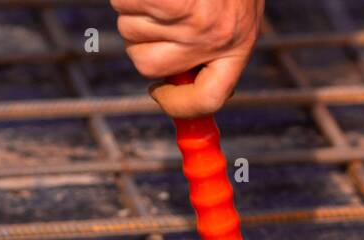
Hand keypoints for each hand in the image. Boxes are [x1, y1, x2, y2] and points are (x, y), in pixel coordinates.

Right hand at [111, 0, 263, 117]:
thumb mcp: (231, 5)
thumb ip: (207, 42)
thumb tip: (165, 82)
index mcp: (238, 44)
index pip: (208, 98)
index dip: (178, 104)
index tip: (159, 94)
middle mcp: (217, 38)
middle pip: (148, 66)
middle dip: (141, 38)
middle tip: (158, 7)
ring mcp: (194, 20)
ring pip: (130, 31)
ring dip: (133, 5)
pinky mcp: (170, 1)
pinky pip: (125, 4)